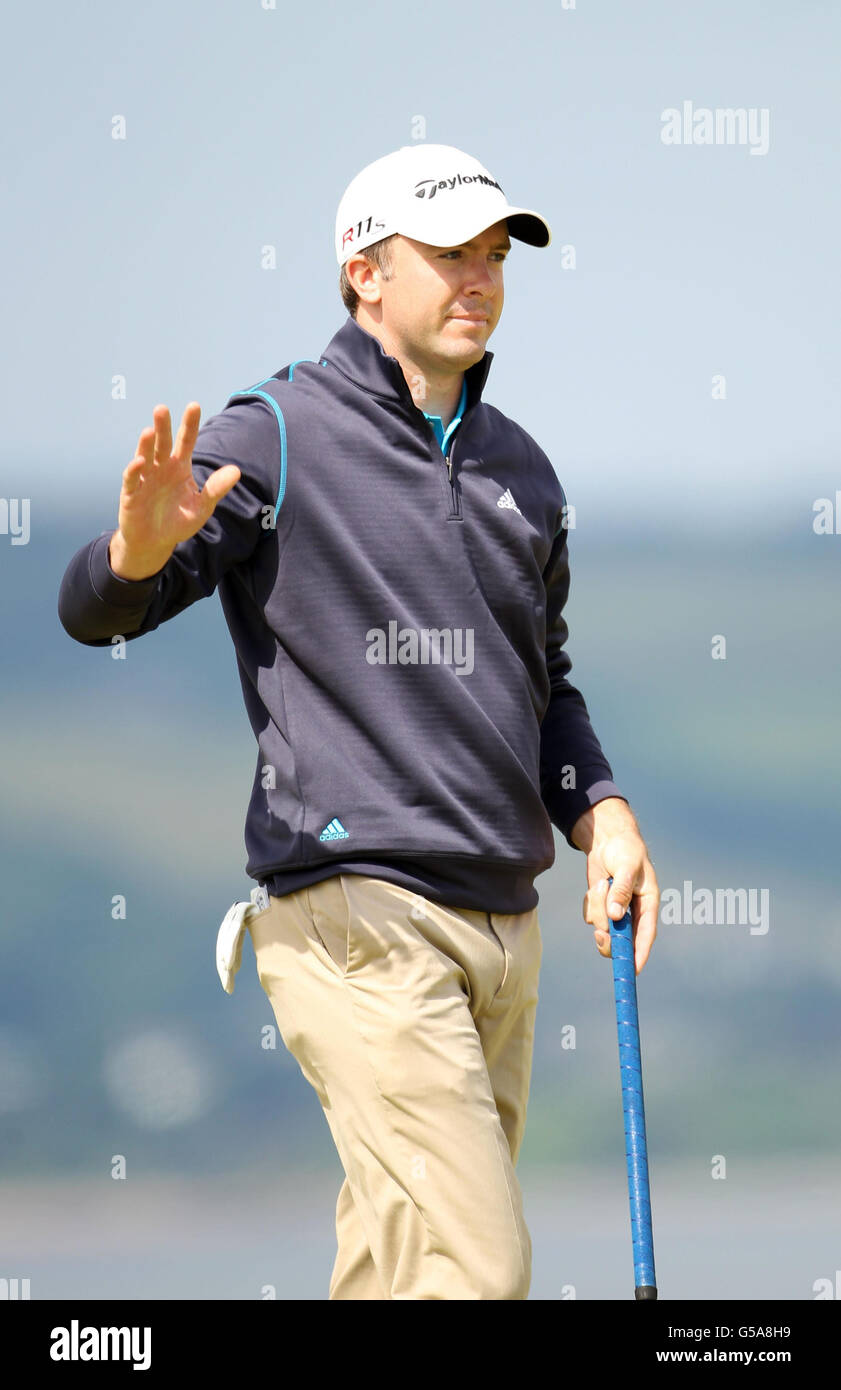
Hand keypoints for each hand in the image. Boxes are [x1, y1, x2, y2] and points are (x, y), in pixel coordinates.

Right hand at [110, 403, 240, 578]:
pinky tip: (141, 461)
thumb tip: (236, 471)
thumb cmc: (179, 522)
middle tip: (162, 408)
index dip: (189, 424)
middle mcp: (161, 467)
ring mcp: (145, 478)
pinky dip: (134, 469)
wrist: (155, 542)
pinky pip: (132, 478)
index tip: (194, 405)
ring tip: (149, 430)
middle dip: (162, 426)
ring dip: (146, 444)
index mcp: (179, 467)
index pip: (186, 441)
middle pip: (162, 443)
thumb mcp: (202, 507)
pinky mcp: (131, 493)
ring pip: (145, 456)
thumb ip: (216, 488)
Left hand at [571, 798, 658, 973]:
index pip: (646, 935)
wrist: (607, 839)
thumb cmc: (625, 850)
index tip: (633, 970)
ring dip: (597, 907)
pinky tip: (596, 884)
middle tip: (600, 934)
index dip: (640, 954)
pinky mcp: (600, 907)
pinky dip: (589, 903)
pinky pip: (590, 916)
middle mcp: (633, 913)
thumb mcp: (627, 867)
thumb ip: (622, 891)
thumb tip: (616, 917)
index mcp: (648, 905)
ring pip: (602, 926)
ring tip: (603, 882)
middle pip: (622, 940)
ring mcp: (615, 911)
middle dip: (610, 938)